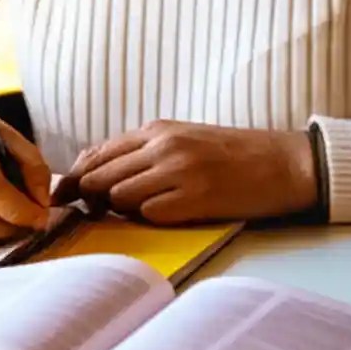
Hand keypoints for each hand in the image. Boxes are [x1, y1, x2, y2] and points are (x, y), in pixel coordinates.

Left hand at [62, 120, 315, 224]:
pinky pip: (149, 213)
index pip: (96, 155)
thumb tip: (91, 169)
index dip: (74, 178)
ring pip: (118, 196)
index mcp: (156, 130)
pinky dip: (149, 219)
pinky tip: (165, 215)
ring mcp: (180, 171)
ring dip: (121, 210)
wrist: (286, 163)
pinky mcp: (197, 197)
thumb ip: (140, 152)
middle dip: (90, 198)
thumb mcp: (182, 139)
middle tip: (95, 212)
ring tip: (140, 211)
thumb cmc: (232, 154)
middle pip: (99, 177)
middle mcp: (163, 146)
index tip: (64, 196)